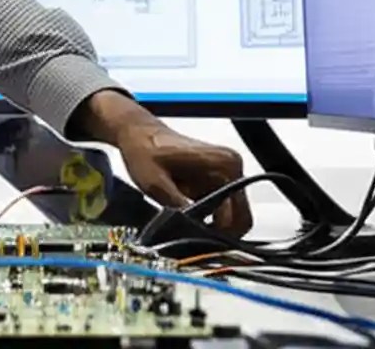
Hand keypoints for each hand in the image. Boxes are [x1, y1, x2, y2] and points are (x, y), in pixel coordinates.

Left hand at [78, 91, 251, 235]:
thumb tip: (193, 232)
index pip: (237, 216)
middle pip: (239, 218)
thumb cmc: (144, 149)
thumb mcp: (155, 182)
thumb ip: (177, 207)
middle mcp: (233, 169)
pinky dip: (204, 218)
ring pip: (229, 217)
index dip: (218, 234)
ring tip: (182, 224)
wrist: (136, 133)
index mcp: (226, 164)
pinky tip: (183, 215)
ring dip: (209, 225)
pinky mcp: (216, 181)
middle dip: (216, 233)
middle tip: (190, 239)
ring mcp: (226, 175)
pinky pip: (218, 209)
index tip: (196, 241)